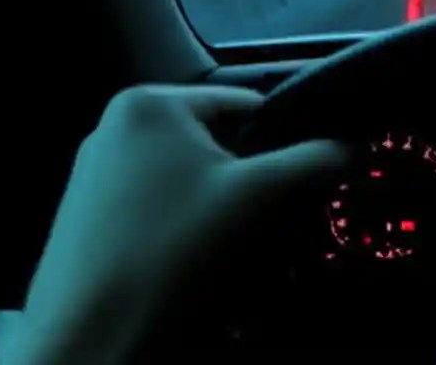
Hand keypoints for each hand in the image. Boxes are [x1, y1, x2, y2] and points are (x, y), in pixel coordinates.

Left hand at [5, 85, 346, 363]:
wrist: (92, 332)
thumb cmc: (170, 248)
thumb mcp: (256, 196)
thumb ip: (310, 161)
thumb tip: (349, 146)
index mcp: (148, 103)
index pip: (244, 104)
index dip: (283, 140)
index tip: (303, 178)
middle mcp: (114, 126)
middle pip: (214, 145)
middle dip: (247, 182)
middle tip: (266, 220)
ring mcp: (93, 171)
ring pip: (186, 180)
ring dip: (218, 210)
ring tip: (229, 248)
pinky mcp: (86, 214)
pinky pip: (156, 207)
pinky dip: (183, 228)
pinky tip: (193, 262)